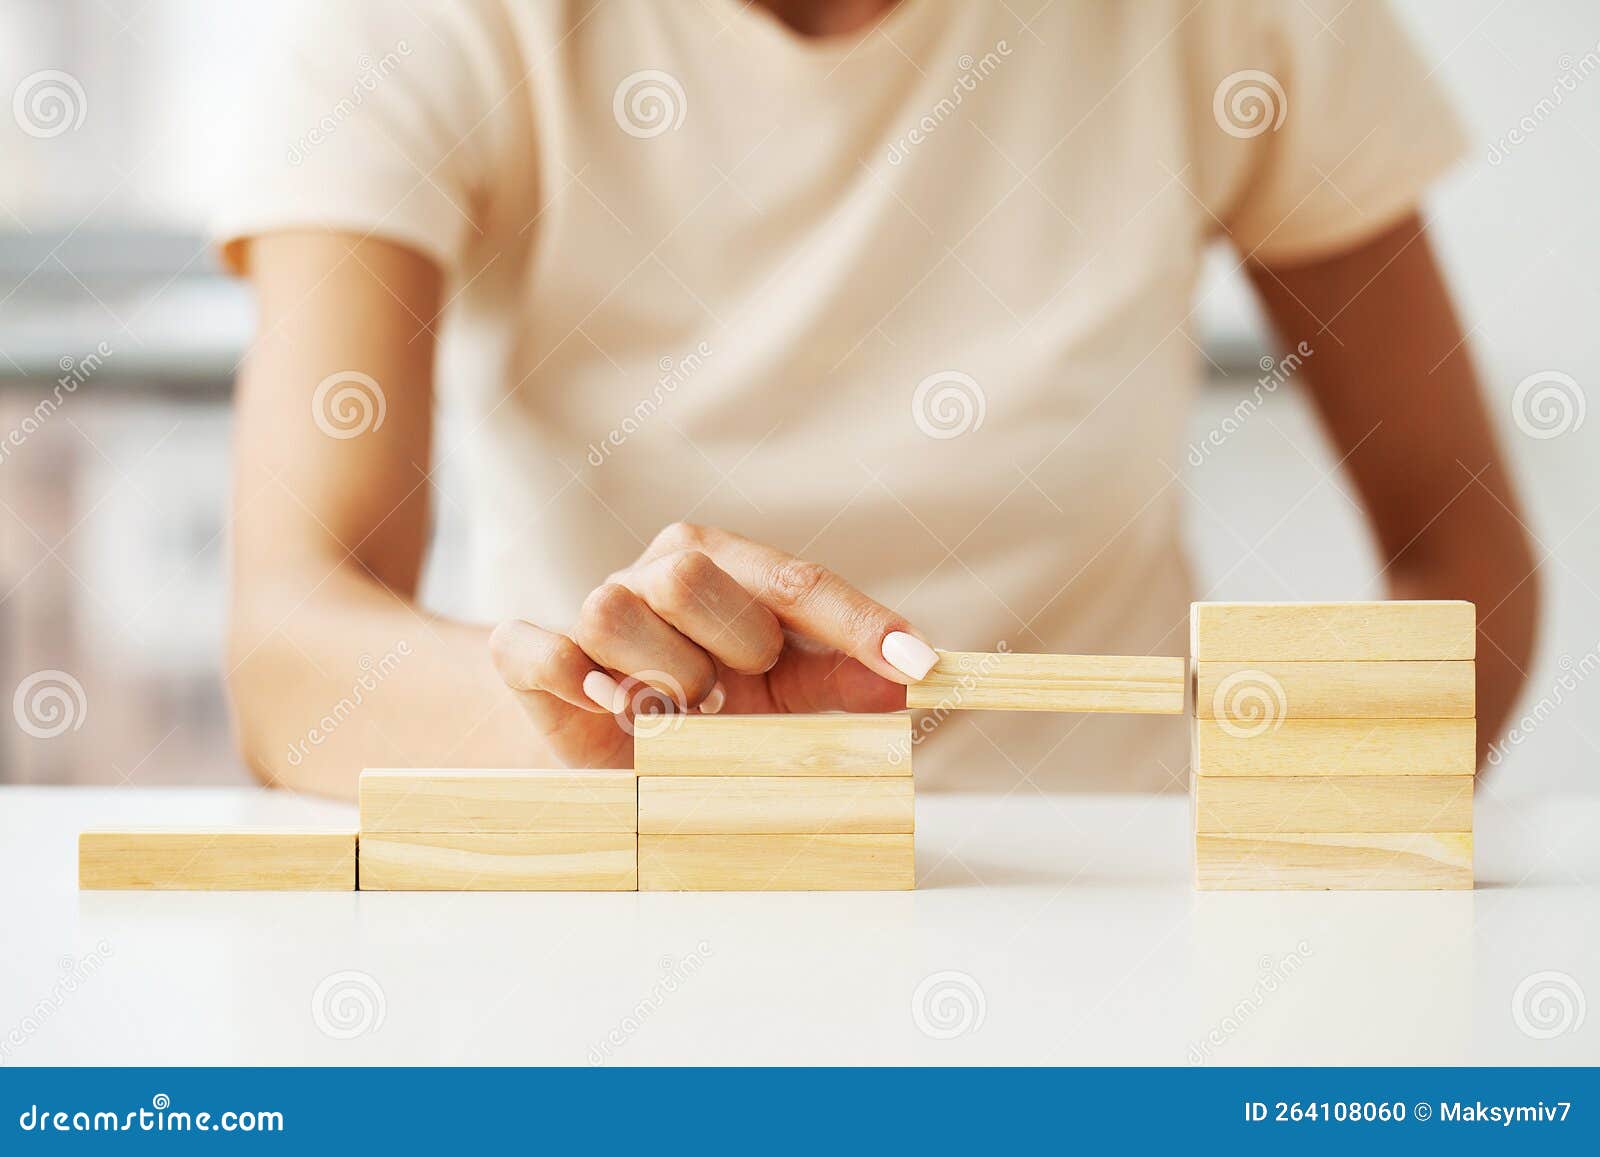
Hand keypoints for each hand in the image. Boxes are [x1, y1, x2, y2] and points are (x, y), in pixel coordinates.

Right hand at [487, 523, 938, 767]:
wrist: (601, 749)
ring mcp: (589, 607)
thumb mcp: (781, 697)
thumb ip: (837, 682)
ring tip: (674, 715)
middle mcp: (653, 572)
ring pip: (615, 612)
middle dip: (730, 646)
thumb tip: (908, 678)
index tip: (916, 662)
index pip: (794, 581)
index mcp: (721, 565)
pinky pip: (546, 652)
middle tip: (732, 693)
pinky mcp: (530, 655)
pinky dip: (578, 683)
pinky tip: (605, 707)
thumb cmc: (705, 710)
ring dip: (659, 680)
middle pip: (691, 574)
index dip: (855, 623)